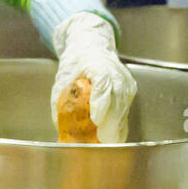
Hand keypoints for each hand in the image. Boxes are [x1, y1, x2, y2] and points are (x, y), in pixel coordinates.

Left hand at [50, 13, 136, 143]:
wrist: (90, 47)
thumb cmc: (75, 63)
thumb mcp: (62, 78)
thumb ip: (61, 99)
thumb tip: (58, 124)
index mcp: (97, 65)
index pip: (104, 84)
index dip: (101, 103)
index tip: (95, 120)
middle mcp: (116, 73)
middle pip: (117, 99)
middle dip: (110, 121)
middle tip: (101, 139)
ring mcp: (125, 81)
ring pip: (123, 106)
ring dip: (116, 125)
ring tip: (105, 142)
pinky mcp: (129, 89)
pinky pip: (125, 108)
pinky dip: (119, 123)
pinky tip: (112, 136)